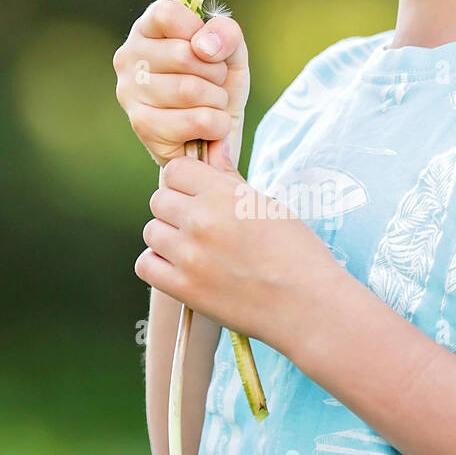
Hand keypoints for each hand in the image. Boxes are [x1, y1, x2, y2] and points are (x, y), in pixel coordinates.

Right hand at [113, 0, 250, 165]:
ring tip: (209, 105)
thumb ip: (226, 33)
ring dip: (216, 101)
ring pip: (190, 90)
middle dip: (215, 73)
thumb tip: (204, 46)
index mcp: (146, 29)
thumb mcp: (232, 51)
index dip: (196, 30)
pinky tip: (206, 128)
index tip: (206, 48)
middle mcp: (128, 57)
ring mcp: (129, 92)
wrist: (216, 134)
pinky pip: (197, 120)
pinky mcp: (142, 126)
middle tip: (213, 84)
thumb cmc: (217, 85)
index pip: (166, 14)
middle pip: (183, 54)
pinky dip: (217, 126)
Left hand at [134, 142, 340, 351]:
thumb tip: (213, 147)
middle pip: (159, 199)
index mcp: (222, 194)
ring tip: (197, 249)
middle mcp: (200, 221)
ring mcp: (189, 256)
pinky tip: (182, 268)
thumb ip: (229, 178)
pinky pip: (145, 264)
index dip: (186, 180)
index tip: (198, 194)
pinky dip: (159, 265)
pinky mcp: (183, 289)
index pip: (174, 170)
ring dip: (168, 238)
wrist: (310, 307)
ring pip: (151, 231)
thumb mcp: (266, 204)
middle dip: (176, 209)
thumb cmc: (297, 252)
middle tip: (202, 225)